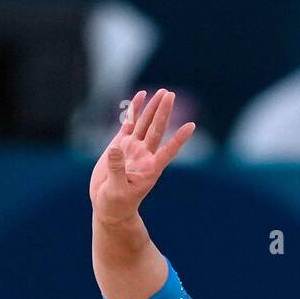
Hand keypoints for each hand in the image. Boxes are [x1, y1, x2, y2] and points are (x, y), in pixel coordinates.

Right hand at [89, 89, 195, 224]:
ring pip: (145, 124)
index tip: (191, 126)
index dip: (179, 139)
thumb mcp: (116, 190)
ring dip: (153, 108)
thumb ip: (116, 170)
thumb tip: (117, 149)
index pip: (168, 151)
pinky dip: (135, 110)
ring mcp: (133, 149)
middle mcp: (144, 156)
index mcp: (149, 169)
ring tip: (163, 92)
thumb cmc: (115, 204)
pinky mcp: (121, 145)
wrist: (108, 206)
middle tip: (171, 95)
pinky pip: (129, 123)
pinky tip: (141, 96)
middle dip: (163, 112)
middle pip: (157, 130)